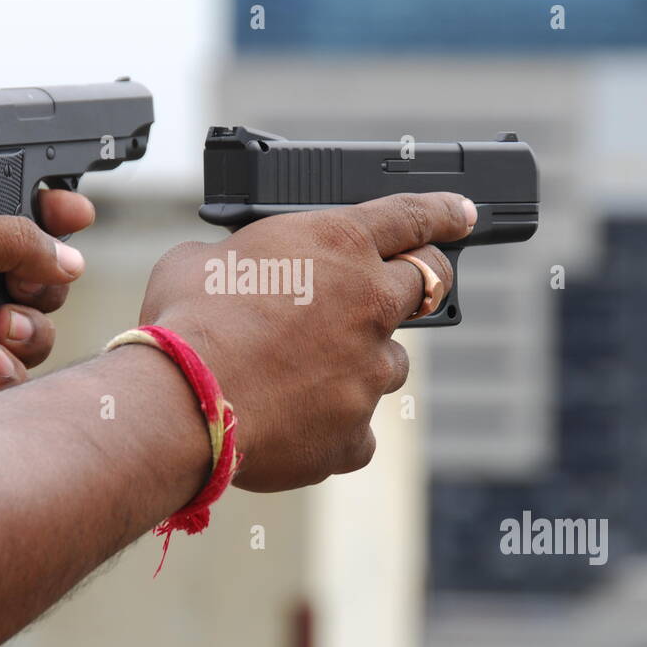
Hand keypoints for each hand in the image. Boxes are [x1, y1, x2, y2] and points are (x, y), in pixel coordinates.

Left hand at [0, 189, 93, 423]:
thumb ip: (18, 236)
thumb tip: (70, 258)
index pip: (16, 211)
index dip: (51, 212)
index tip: (76, 214)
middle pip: (41, 273)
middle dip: (41, 280)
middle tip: (16, 283)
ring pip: (38, 325)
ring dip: (27, 327)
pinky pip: (19, 370)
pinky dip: (7, 366)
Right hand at [139, 192, 475, 491]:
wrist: (182, 403)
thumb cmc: (185, 323)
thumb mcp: (202, 259)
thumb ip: (241, 256)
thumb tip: (234, 268)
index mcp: (338, 244)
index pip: (412, 216)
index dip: (444, 213)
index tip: (464, 215)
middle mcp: (370, 304)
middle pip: (427, 286)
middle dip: (420, 285)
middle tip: (392, 296)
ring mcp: (369, 372)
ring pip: (389, 364)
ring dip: (362, 363)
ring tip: (303, 374)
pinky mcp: (355, 433)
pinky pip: (358, 430)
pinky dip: (334, 427)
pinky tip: (292, 423)